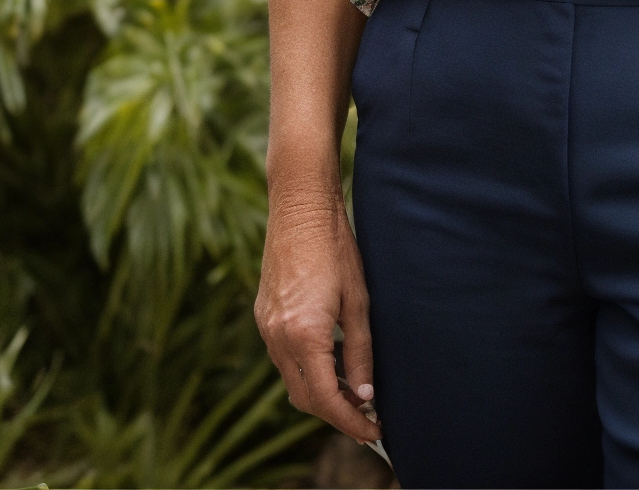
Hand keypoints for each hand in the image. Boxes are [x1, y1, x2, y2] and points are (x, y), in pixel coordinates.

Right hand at [255, 194, 378, 443]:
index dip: (351, 421)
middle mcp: (278, 337)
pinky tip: (329, 363)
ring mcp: (266, 327)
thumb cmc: (335, 247)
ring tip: (353, 393)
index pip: (326, 399)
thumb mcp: (359, 301)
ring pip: (291, 380)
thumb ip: (360, 352)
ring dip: (320, 393)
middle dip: (336, 413)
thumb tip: (365, 393)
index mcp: (304, 335)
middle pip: (305, 398)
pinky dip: (305, 370)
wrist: (300, 206)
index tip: (375, 431)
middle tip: (367, 417)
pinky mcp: (263, 316)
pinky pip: (282, 358)